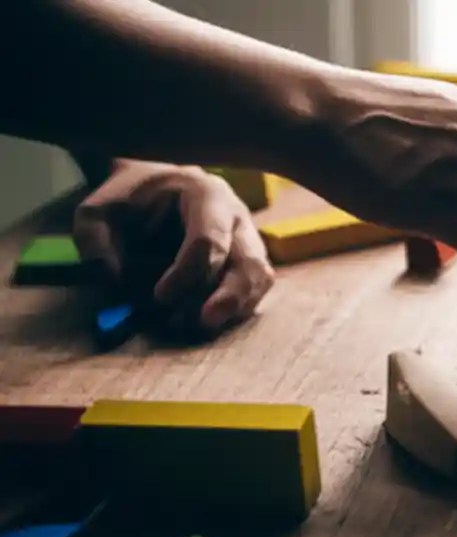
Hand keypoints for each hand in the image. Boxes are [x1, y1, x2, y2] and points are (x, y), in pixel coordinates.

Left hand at [73, 160, 274, 333]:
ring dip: (235, 307)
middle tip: (203, 322)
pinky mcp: (249, 261)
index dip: (187, 274)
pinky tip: (207, 320)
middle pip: (249, 262)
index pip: (209, 239)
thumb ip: (94, 241)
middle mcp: (237, 217)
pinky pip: (256, 289)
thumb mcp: (97, 211)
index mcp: (205, 194)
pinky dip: (237, 309)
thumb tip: (112, 281)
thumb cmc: (128, 200)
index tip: (159, 298)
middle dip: (229, 297)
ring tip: (201, 325)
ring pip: (259, 278)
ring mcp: (249, 239)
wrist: (151, 189)